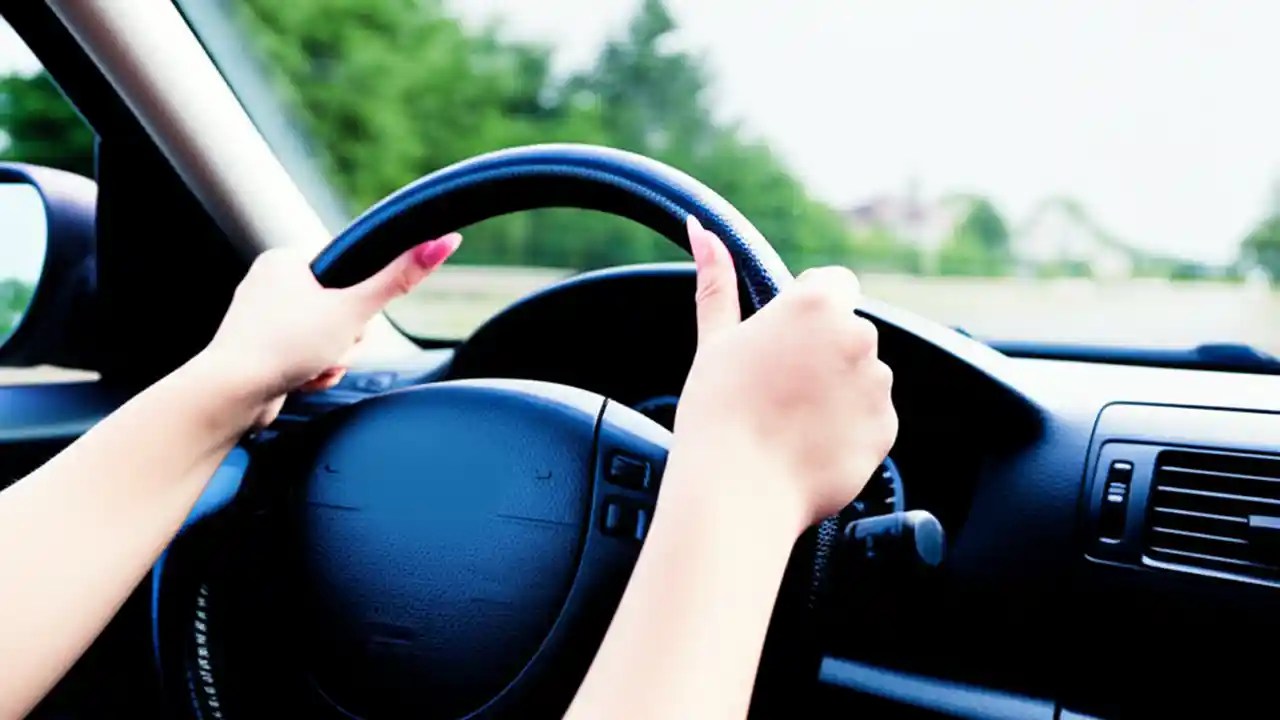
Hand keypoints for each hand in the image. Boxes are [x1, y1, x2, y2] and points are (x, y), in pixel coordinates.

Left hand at [201, 233, 461, 424]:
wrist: (231, 394)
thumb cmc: (283, 346)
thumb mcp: (352, 311)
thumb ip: (398, 279)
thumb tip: (442, 242)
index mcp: (286, 260)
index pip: (349, 275)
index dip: (359, 305)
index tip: (347, 319)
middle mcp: (269, 284)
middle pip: (340, 312)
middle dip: (344, 341)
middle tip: (329, 347)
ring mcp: (262, 320)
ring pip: (326, 339)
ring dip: (332, 360)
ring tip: (312, 367)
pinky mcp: (261, 351)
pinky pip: (305, 358)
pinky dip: (311, 373)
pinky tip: (300, 381)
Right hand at [666, 216, 896, 534]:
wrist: (736, 490)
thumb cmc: (717, 413)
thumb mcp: (714, 340)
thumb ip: (716, 281)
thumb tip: (700, 229)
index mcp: (815, 304)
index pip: (832, 284)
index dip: (807, 312)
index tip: (782, 342)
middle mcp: (857, 336)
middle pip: (848, 331)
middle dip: (824, 353)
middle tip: (779, 388)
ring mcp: (877, 384)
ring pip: (863, 376)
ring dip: (839, 391)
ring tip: (792, 420)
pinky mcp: (886, 429)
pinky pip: (872, 418)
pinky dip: (848, 429)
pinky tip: (809, 443)